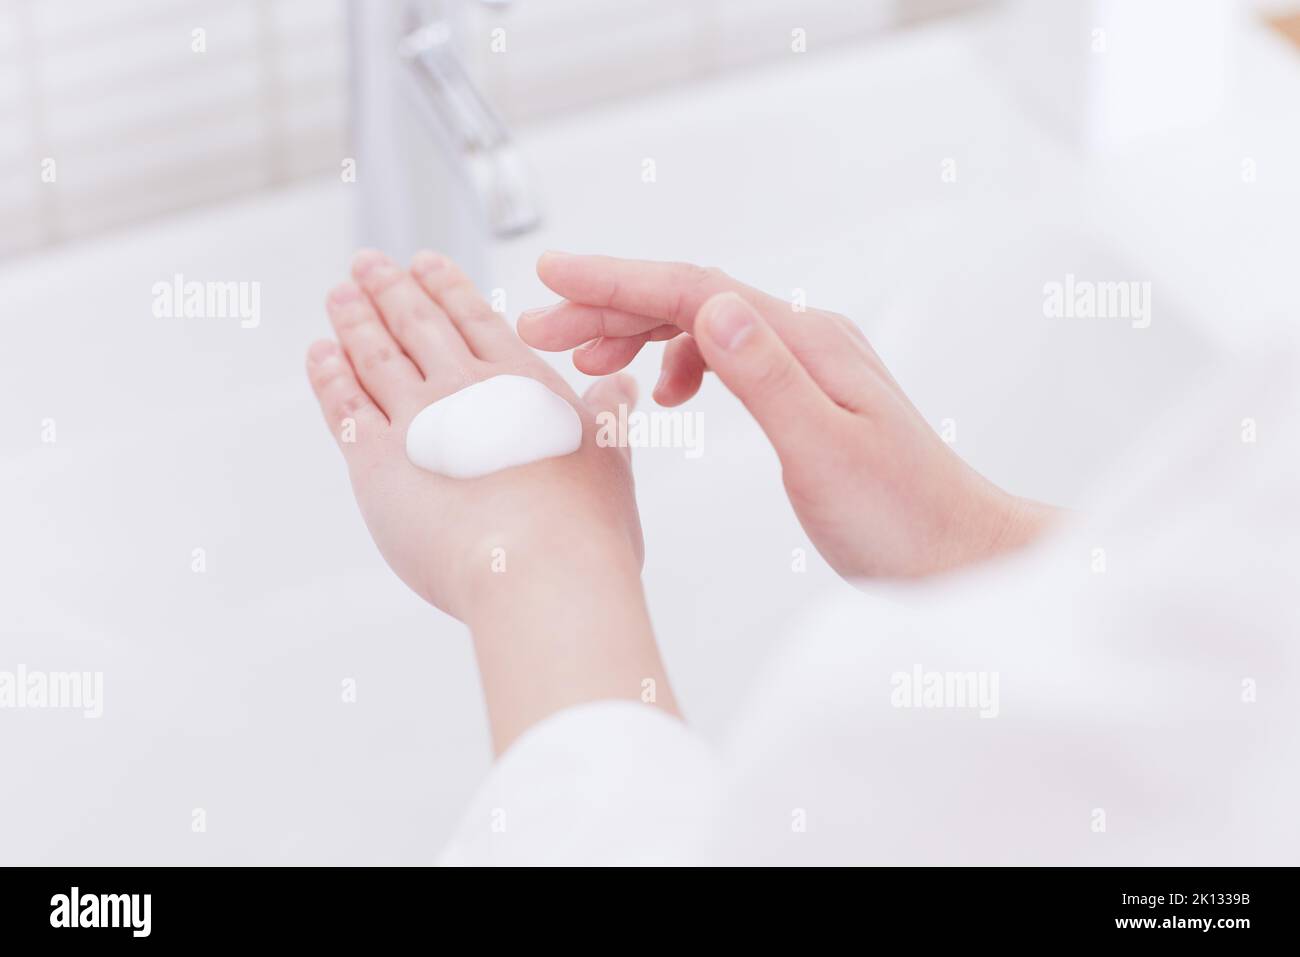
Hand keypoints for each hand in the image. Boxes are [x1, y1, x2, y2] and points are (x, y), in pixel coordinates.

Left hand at [307, 250, 674, 749]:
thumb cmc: (585, 529)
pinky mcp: (377, 464)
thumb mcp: (611, 458)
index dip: (448, 287)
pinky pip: (344, 407)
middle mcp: (466, 391)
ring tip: (339, 295)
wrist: (540, 573)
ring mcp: (418, 423)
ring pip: (375, 355)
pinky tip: (320, 354)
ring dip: (354, 320)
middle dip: (390, 289)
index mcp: (521, 385)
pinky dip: (329, 375)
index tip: (425, 262)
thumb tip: (621, 385)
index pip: (477, 319)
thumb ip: (608, 414)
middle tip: (366, 263)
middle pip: (418, 324)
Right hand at [518, 253, 1059, 578]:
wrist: (961, 554)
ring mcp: (808, 365)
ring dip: (639, 334)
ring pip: (705, 326)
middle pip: (693, 299)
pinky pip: (728, 359)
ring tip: (584, 360)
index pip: (696, 290)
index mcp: (807, 345)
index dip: (617, 280)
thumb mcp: (824, 454)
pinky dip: (681, 364)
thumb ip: (766, 379)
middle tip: (541, 327)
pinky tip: (664, 393)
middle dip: (611, 306)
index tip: (552, 278)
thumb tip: (711, 306)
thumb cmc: (901, 519)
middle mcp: (807, 340)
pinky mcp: (806, 396)